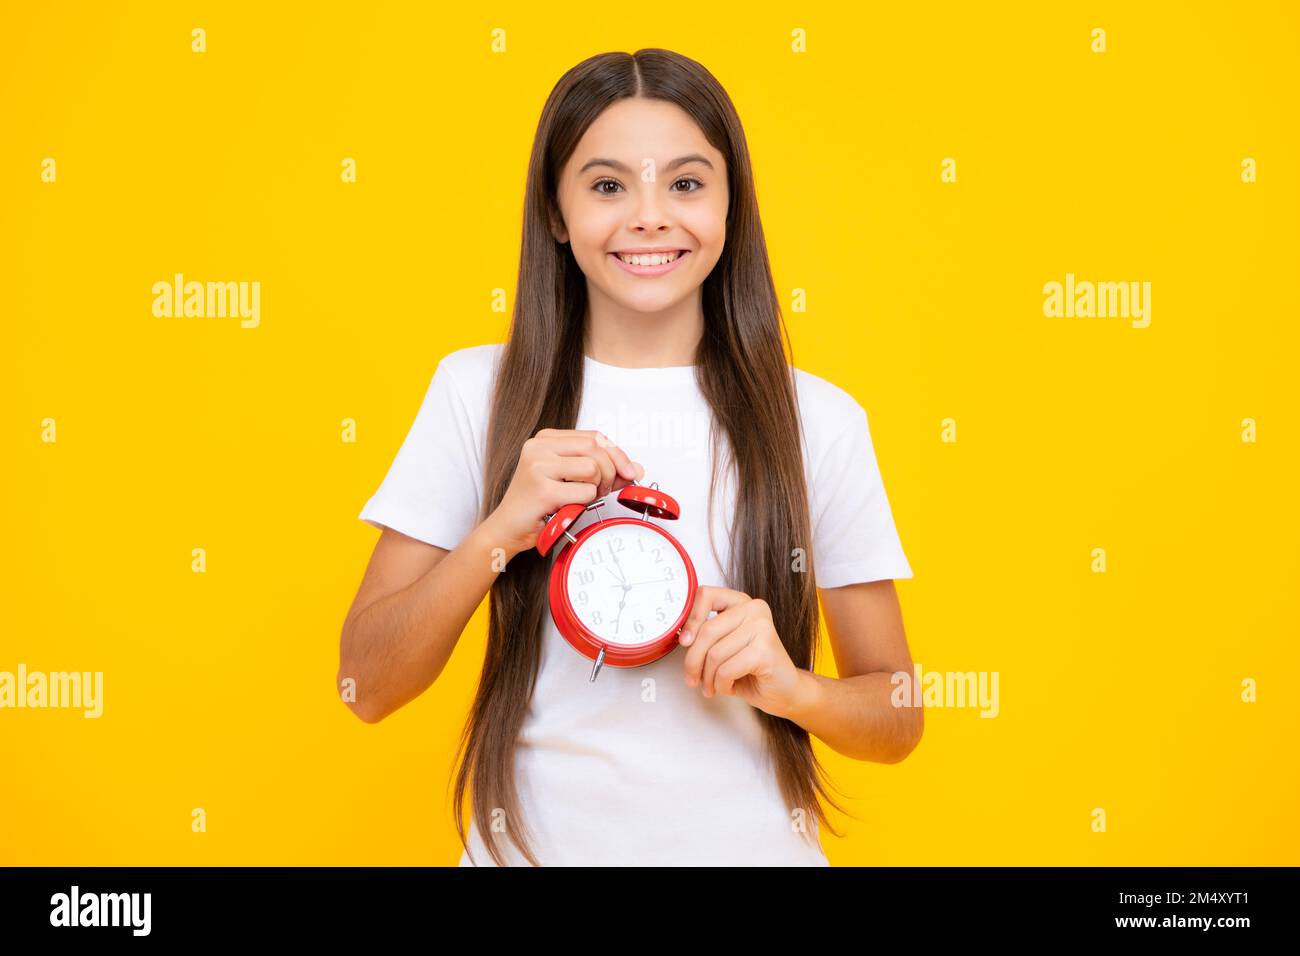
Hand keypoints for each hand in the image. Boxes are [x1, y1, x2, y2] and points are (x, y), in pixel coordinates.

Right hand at [485, 429, 643, 560]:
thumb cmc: (538, 503)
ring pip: (592, 468)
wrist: (508, 528)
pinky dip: (584, 503)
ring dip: (595, 489)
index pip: (594, 436)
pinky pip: (584, 492)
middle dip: (610, 471)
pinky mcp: (541, 489)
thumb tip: (635, 469)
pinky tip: (568, 506)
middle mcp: (539, 447)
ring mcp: (538, 466)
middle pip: (596, 448)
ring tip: (580, 498)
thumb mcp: (572, 479)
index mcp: (546, 439)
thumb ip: (602, 470)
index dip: (617, 454)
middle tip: (602, 489)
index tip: (629, 471)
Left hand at [678, 586, 805, 717]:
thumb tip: (682, 636)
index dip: (690, 619)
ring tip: (713, 686)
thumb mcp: (724, 646)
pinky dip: (721, 685)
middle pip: (706, 631)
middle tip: (692, 678)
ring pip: (714, 654)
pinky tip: (729, 687)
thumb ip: (706, 634)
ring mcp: (762, 628)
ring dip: (708, 678)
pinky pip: (726, 670)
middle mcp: (754, 609)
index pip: (706, 594)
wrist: (784, 690)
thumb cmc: (752, 669)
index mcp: (741, 602)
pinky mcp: (765, 650)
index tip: (685, 641)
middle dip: (693, 661)